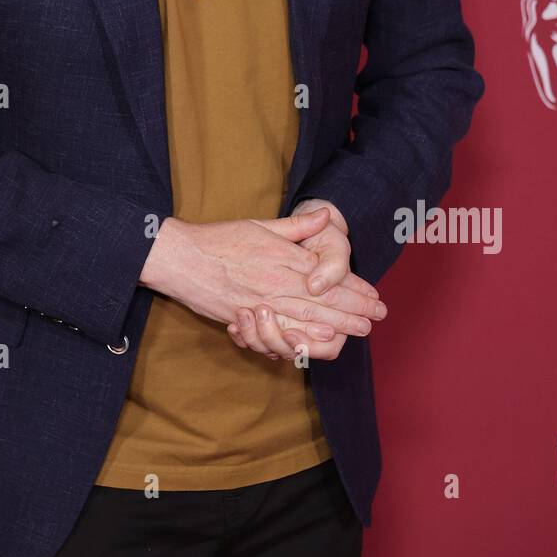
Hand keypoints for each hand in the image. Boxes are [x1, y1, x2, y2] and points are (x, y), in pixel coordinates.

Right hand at [142, 209, 384, 361]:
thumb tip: (325, 216)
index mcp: (282, 256)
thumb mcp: (259, 224)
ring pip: (307, 317)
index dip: (353, 287)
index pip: (327, 275)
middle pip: (323, 299)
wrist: (180, 257)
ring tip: (357, 331)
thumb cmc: (219, 239)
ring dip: (336, 325)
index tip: (373, 294)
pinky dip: (304, 338)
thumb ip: (295, 226)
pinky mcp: (246, 317)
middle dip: (354, 310)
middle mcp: (276, 281)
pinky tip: (320, 340)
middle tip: (376, 317)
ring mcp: (261, 302)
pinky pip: (280, 331)